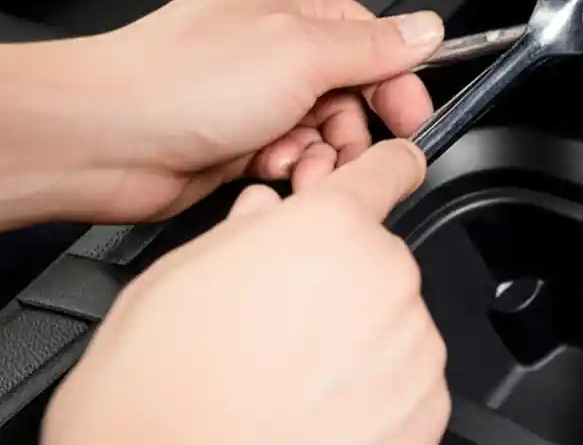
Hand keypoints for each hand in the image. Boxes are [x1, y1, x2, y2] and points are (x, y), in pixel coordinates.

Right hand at [43, 140, 450, 444]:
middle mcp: (384, 281)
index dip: (383, 170)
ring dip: (356, 339)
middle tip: (278, 322)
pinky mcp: (424, 412)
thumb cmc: (157, 395)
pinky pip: (407, 383)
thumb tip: (266, 215)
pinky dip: (373, 394)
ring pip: (394, 323)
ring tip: (287, 377)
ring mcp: (411, 351)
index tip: (393, 169)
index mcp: (327, 231)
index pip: (385, 171)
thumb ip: (241, 234)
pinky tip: (312, 412)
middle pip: (378, 260)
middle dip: (339, 281)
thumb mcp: (175, 282)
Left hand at [80, 0, 444, 221]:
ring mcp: (255, 99)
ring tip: (295, 166)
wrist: (102, 140)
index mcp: (294, 9)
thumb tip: (426, 29)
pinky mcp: (237, 145)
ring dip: (321, 159)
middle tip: (345, 151)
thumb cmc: (179, 81)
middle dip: (354, 132)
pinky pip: (291, 164)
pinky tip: (270, 176)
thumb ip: (373, 47)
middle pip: (354, 97)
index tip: (412, 120)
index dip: (399, 84)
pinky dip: (289, 175)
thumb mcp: (301, 52)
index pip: (376, 43)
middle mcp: (275, 50)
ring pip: (325, 137)